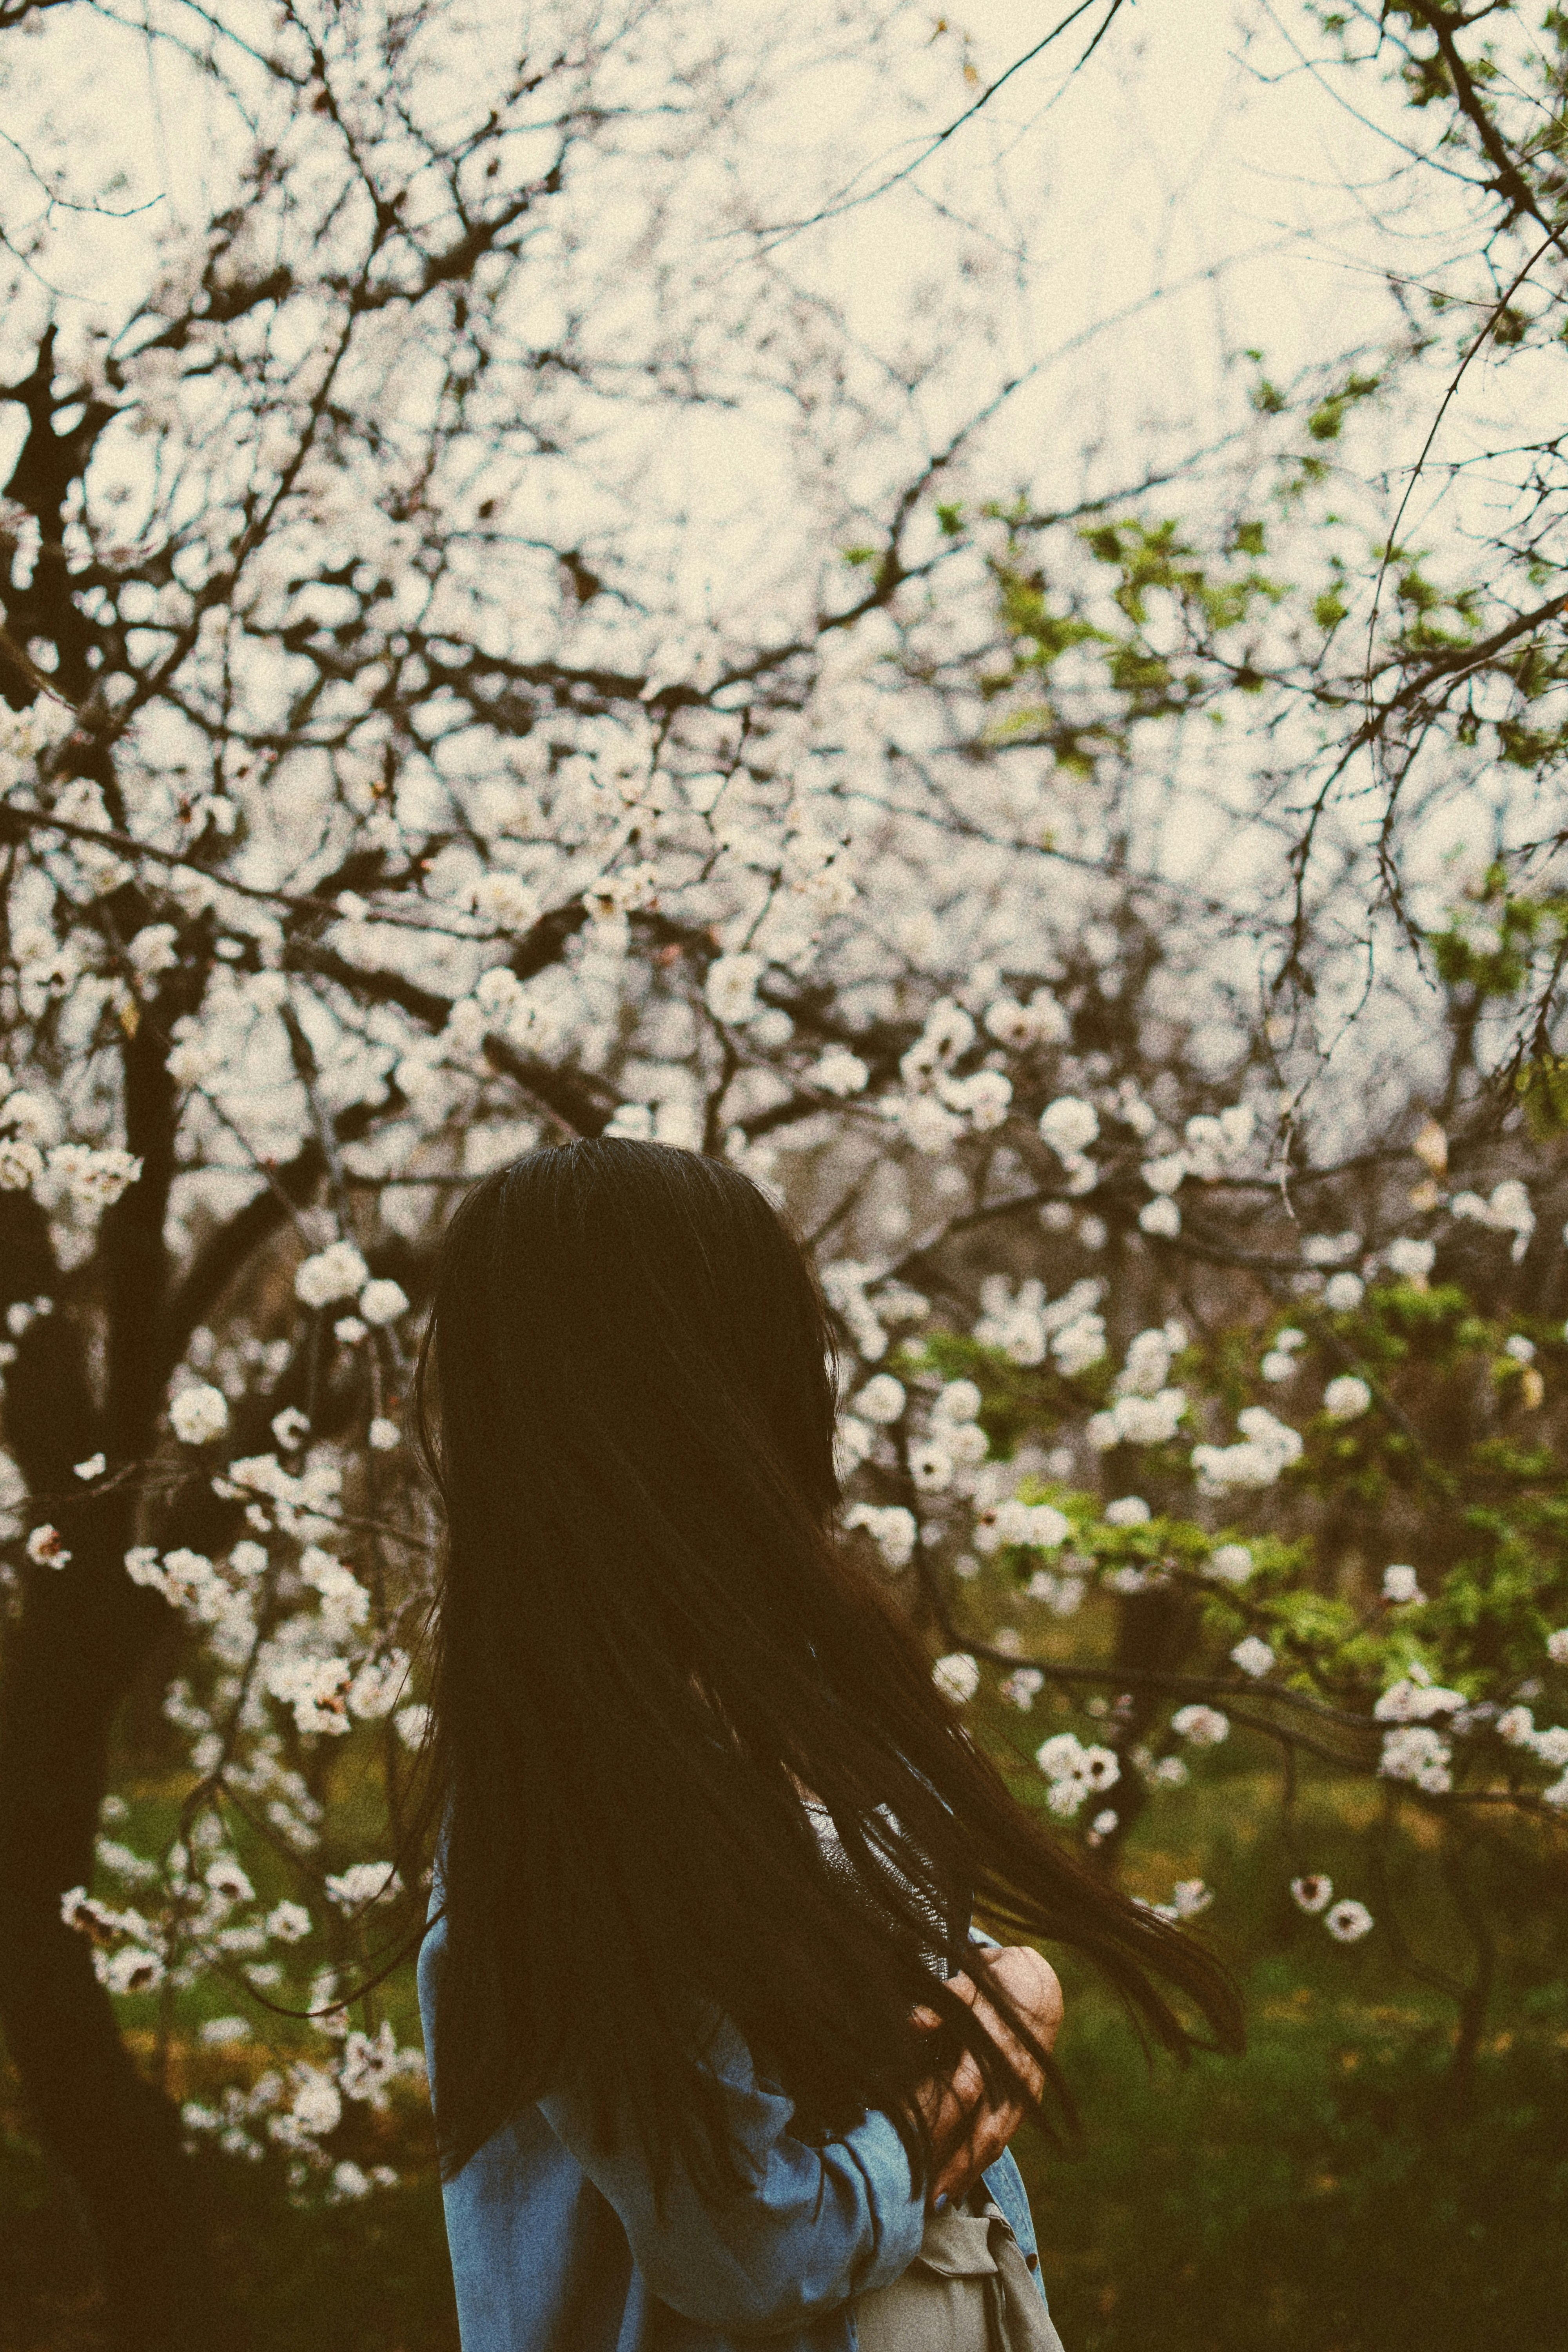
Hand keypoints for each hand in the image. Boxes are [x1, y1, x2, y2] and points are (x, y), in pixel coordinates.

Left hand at [909, 1944, 1062, 2213]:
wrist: (1037, 1985)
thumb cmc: (988, 1986)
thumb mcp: (965, 1986)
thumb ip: (938, 2006)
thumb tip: (911, 2024)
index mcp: (994, 2045)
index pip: (967, 2091)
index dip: (944, 2122)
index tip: (914, 2149)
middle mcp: (1012, 2075)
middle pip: (986, 2129)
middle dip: (957, 2165)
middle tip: (924, 2198)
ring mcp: (1025, 2091)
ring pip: (997, 2140)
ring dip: (968, 2172)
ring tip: (937, 2203)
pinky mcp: (1029, 2101)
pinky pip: (1005, 2137)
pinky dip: (982, 2162)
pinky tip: (958, 2185)